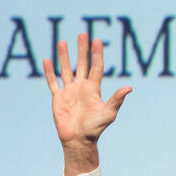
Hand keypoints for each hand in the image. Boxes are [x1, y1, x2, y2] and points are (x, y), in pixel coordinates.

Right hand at [43, 33, 131, 163]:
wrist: (79, 141)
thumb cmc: (95, 129)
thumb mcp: (108, 113)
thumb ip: (116, 100)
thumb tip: (129, 88)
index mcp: (93, 90)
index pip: (96, 68)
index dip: (96, 54)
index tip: (96, 40)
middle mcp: (81, 88)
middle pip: (82, 64)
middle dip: (82, 50)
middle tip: (82, 34)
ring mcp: (69, 92)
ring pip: (66, 70)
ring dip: (64, 56)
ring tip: (63, 42)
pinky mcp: (58, 99)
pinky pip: (53, 83)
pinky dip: (49, 72)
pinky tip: (47, 60)